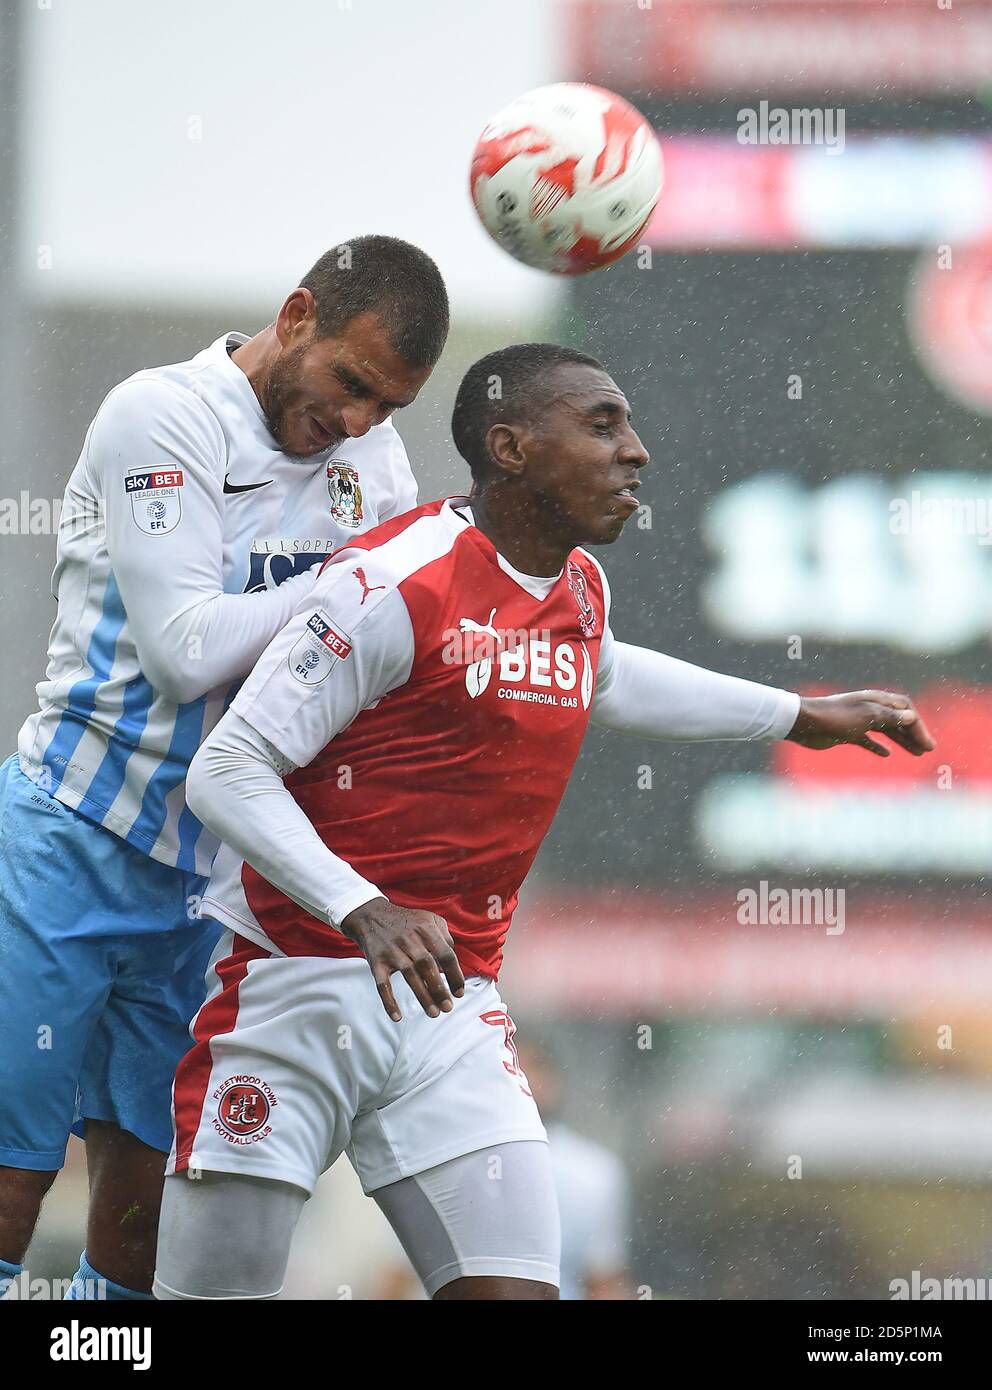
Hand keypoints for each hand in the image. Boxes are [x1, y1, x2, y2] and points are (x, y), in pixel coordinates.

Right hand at [340, 897, 465, 1021]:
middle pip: (428, 966)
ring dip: (422, 997)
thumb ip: (445, 937)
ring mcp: (392, 951)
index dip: (455, 975)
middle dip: (439, 989)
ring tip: (434, 1013)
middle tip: (447, 1008)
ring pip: (409, 976)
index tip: (459, 993)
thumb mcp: (429, 919)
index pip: (446, 954)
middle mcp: (409, 940)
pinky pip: (382, 984)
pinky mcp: (376, 962)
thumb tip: (453, 963)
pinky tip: (397, 1017)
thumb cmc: (406, 921)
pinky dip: (389, 1001)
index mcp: (426, 930)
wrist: (371, 915)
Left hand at [786, 690, 934, 757]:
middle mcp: (869, 709)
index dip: (918, 726)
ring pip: (886, 731)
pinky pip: (868, 739)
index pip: (905, 710)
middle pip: (898, 721)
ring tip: (916, 754)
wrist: (805, 723)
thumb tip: (912, 716)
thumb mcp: (867, 717)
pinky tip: (886, 755)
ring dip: (902, 741)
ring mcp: (858, 721)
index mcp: (876, 701)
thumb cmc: (835, 717)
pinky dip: (878, 746)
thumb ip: (889, 717)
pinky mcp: (847, 733)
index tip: (927, 743)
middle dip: (914, 735)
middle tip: (928, 750)